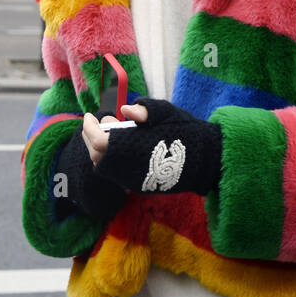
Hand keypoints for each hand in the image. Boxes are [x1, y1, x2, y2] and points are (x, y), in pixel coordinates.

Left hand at [91, 96, 222, 195]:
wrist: (205, 160)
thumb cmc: (186, 132)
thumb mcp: (167, 113)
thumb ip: (145, 109)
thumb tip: (125, 110)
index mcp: (133, 147)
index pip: (99, 141)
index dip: (90, 128)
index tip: (90, 115)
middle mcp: (129, 167)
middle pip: (96, 155)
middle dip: (92, 137)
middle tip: (99, 122)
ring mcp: (132, 180)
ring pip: (103, 167)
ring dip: (100, 149)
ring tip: (111, 133)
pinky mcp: (138, 186)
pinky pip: (114, 174)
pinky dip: (110, 159)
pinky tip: (120, 147)